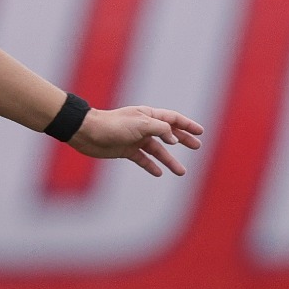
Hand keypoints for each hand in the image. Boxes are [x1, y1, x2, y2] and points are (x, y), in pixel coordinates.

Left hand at [68, 105, 204, 176]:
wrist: (88, 133)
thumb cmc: (113, 125)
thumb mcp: (141, 124)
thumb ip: (160, 129)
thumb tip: (173, 138)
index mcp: (149, 115)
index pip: (173, 119)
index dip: (187, 125)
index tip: (200, 132)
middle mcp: (144, 126)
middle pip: (169, 133)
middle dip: (183, 140)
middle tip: (197, 146)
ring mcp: (136, 139)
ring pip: (158, 150)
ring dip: (170, 160)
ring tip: (182, 172)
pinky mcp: (127, 150)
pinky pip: (143, 159)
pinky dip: (151, 165)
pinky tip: (159, 173)